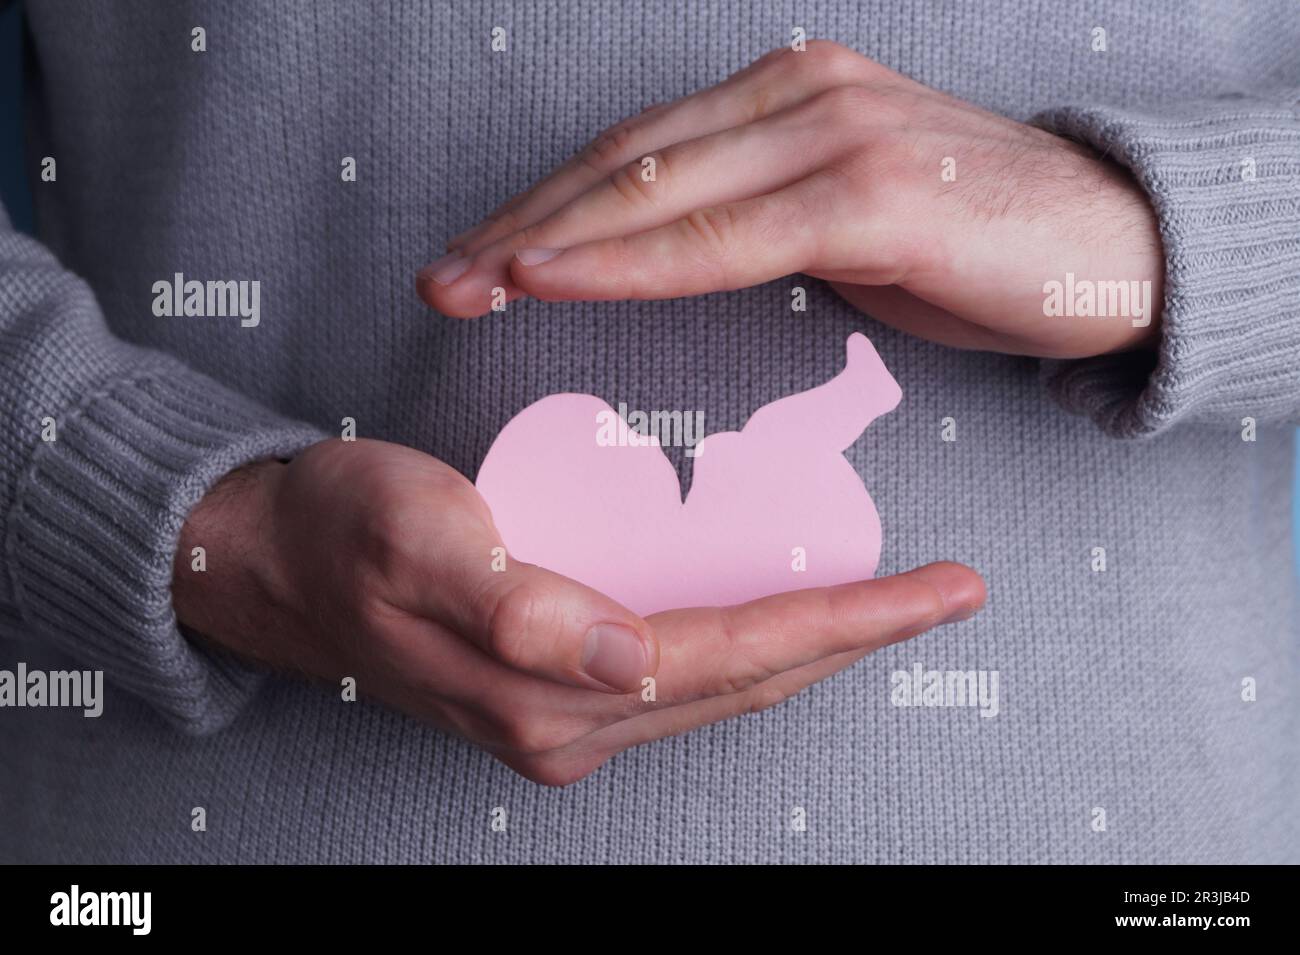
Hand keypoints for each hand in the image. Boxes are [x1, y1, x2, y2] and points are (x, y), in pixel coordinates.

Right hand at [173, 438, 983, 784]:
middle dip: (859, 637)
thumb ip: (520, 608)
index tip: (938, 588)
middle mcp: (572, 721)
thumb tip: (628, 655)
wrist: (278, 560)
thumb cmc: (347, 532)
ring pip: (727, 684)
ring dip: (816, 641)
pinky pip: (687, 672)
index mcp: (549, 694)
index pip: (736, 658)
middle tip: (951, 590)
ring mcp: (568, 714)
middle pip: (752, 682)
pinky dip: (753, 639)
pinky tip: (785, 604)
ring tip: (893, 597)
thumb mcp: (420, 543)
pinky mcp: (558, 687)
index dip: (845, 621)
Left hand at [417, 41, 1163, 358]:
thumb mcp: (847, 224)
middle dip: (521, 226)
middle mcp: (800, 93)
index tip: (474, 258)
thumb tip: (678, 258)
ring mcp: (835, 134)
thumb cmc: (978, 243)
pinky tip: (560, 282)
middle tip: (438, 278)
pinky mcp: (872, 194)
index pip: (637, 153)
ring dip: (552, 244)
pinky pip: (728, 236)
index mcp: (785, 95)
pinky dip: (634, 262)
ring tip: (470, 285)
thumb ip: (760, 222)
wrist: (1119, 248)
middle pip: (626, 162)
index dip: (545, 206)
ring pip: (660, 192)